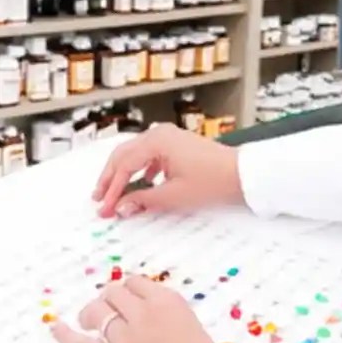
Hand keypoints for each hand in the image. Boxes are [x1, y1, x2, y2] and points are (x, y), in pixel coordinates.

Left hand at [52, 276, 224, 342]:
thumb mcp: (194, 332)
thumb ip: (171, 321)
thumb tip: (156, 324)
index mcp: (168, 302)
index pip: (136, 283)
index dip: (127, 292)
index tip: (125, 301)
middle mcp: (145, 312)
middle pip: (113, 293)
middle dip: (108, 301)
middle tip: (108, 312)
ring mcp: (126, 337)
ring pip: (97, 312)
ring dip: (91, 315)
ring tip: (88, 322)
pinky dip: (66, 335)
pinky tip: (56, 328)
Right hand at [93, 125, 243, 218]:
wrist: (243, 175)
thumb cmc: (212, 182)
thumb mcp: (173, 195)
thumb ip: (143, 200)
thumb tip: (120, 209)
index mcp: (156, 141)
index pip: (124, 165)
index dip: (111, 189)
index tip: (103, 208)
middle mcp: (158, 134)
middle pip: (123, 155)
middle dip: (110, 178)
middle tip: (99, 199)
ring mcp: (167, 137)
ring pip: (134, 155)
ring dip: (123, 174)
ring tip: (113, 193)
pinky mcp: (176, 145)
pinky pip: (149, 156)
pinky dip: (139, 170)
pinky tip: (140, 185)